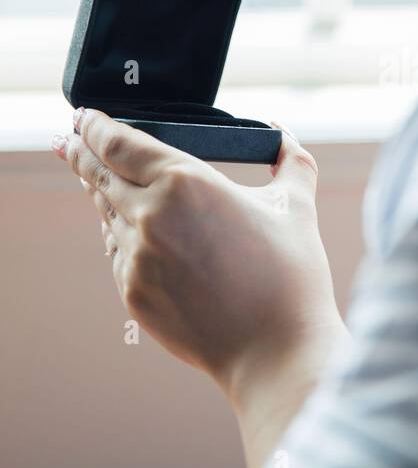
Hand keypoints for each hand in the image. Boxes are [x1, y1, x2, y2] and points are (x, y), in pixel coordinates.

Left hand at [52, 109, 340, 398]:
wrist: (274, 349)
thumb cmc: (290, 276)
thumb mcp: (297, 205)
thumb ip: (290, 159)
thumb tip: (281, 134)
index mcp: (185, 181)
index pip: (118, 142)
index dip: (94, 126)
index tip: (85, 117)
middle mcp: (150, 215)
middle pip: (97, 174)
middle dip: (81, 153)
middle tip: (70, 139)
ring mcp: (136, 257)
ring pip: (106, 214)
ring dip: (102, 194)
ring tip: (99, 180)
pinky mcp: (132, 292)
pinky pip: (118, 253)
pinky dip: (122, 236)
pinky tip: (131, 231)